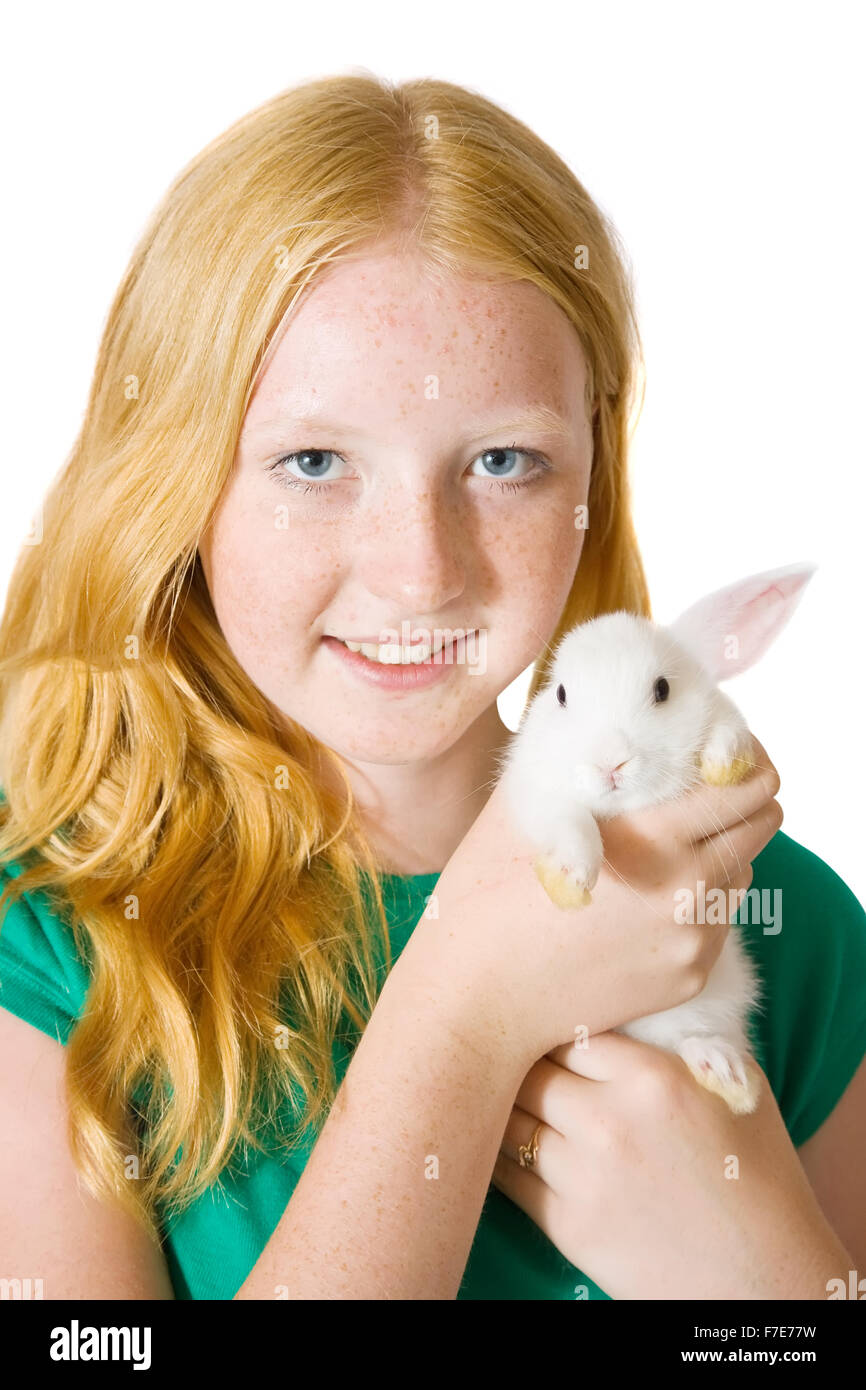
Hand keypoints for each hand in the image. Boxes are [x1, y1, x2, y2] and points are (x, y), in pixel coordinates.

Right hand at [398, 732, 783, 1069]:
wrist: (475, 999)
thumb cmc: (486, 894)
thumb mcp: (525, 803)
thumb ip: (571, 750)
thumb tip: (593, 704)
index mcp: (651, 838)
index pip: (744, 785)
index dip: (743, 757)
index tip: (724, 748)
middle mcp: (685, 890)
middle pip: (761, 823)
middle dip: (742, 799)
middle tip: (706, 787)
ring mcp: (691, 940)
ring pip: (741, 872)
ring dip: (719, 850)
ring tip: (667, 844)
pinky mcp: (686, 978)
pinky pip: (718, 921)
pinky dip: (697, 901)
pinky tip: (648, 895)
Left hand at [491, 1031, 852, 1299]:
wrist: (764, 1278)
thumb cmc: (759, 1176)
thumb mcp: (737, 1085)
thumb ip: (674, 1040)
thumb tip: (624, 999)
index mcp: (653, 1078)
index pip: (567, 1028)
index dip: (549, 1023)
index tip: (540, 1022)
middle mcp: (611, 1121)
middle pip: (528, 1070)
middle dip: (516, 1060)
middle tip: (504, 1052)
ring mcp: (584, 1177)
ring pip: (509, 1119)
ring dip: (502, 1105)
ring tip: (495, 1093)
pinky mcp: (568, 1226)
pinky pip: (507, 1176)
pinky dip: (498, 1155)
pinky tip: (499, 1142)